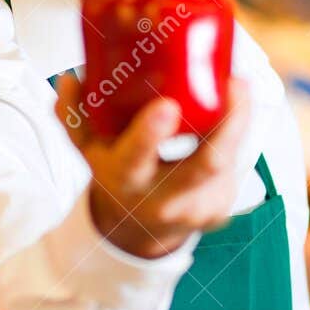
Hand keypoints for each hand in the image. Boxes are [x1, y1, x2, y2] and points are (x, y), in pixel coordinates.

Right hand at [55, 73, 250, 258]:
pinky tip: (236, 110)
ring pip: (229, 161)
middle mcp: (164, 199)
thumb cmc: (119, 177)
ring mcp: (197, 207)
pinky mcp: (220, 207)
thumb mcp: (89, 150)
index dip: (150, 133)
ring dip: (239, 119)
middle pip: (206, 164)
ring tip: (238, 85)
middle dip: (228, 124)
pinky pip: (234, 166)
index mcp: (126, 180)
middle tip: (235, 82)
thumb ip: (74, 114)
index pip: (136, 160)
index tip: (167, 105)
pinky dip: (237, 134)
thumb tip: (70, 79)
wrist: (139, 229)